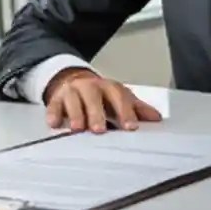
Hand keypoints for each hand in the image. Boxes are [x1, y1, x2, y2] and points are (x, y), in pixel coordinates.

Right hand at [44, 68, 162, 132]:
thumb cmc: (100, 95)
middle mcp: (90, 87)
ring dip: (75, 114)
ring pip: (73, 100)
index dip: (125, 111)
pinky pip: (53, 105)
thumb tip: (156, 119)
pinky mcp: (56, 98)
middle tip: (99, 130)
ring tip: (77, 129)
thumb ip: (136, 109)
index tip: (130, 127)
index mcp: (109, 88)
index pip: (119, 97)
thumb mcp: (119, 98)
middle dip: (96, 113)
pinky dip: (54, 114)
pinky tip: (55, 124)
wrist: (74, 79)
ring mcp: (72, 91)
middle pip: (93, 98)